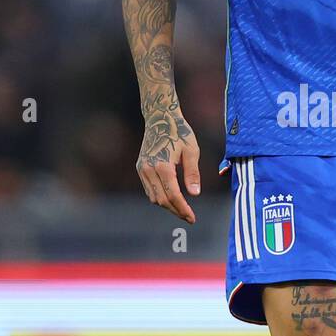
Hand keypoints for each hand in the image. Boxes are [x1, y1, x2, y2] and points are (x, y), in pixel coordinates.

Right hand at [136, 102, 199, 220]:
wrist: (159, 118)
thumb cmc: (179, 132)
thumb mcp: (192, 151)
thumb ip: (192, 173)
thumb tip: (195, 194)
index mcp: (163, 165)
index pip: (173, 195)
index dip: (183, 209)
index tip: (192, 218)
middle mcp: (149, 169)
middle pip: (162, 200)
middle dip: (176, 211)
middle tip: (189, 217)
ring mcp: (142, 169)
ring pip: (153, 197)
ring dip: (167, 206)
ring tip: (182, 209)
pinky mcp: (140, 167)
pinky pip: (149, 189)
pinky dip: (159, 197)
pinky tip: (171, 198)